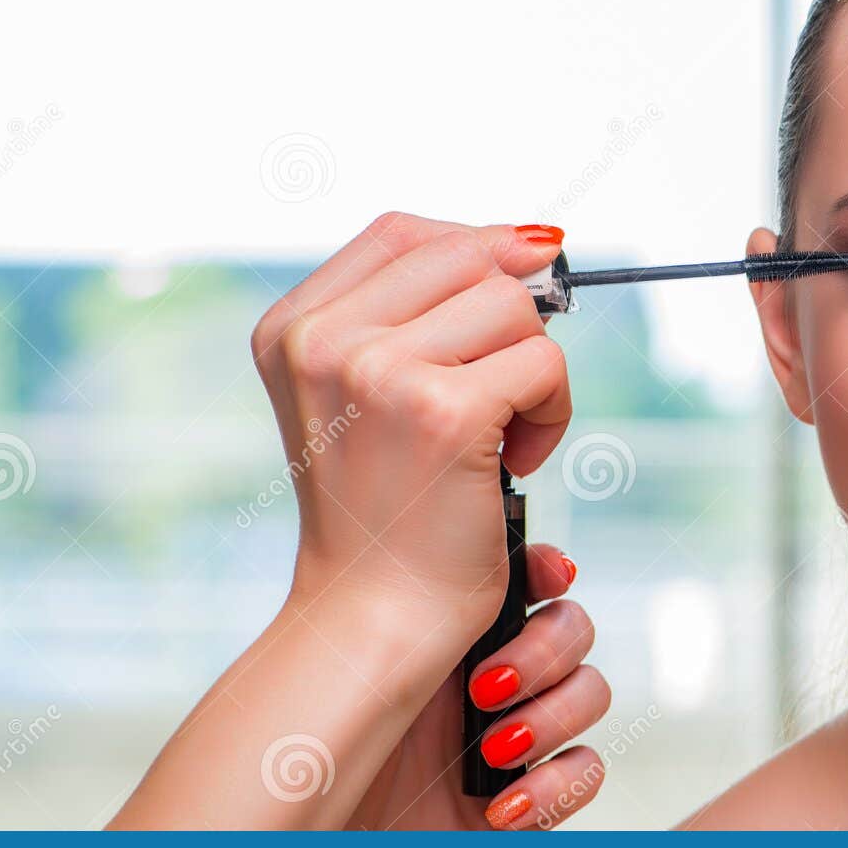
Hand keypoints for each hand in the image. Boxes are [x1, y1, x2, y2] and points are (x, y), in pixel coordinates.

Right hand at [249, 213, 570, 631]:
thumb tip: (534, 241)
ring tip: (504, 432)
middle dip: (513, 315)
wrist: (374, 616)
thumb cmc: (387, 510)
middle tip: (507, 386)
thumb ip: (421, 310)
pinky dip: (553, 414)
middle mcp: (324, 340)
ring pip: (515, 307)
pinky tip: (517, 459)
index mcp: (293, 328)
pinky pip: (544, 366)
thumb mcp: (368, 393)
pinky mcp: (444, 411)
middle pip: (468, 257)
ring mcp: (379, 371)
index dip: (475, 247)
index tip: (515, 288)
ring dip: (535, 370)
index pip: (403, 232)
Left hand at [346, 542, 610, 830]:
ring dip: (552, 717)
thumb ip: (416, 603)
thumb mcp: (354, 660)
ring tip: (491, 749)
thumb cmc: (313, 760)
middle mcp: (489, 675)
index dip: (548, 570)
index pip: (524, 578)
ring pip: (590, 694)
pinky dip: (554, 786)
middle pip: (572, 628)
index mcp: (450, 632)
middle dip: (547, 650)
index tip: (549, 576)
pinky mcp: (530, 798)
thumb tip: (467, 533)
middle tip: (484, 686)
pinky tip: (502, 804)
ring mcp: (515, 735)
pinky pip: (585, 773)